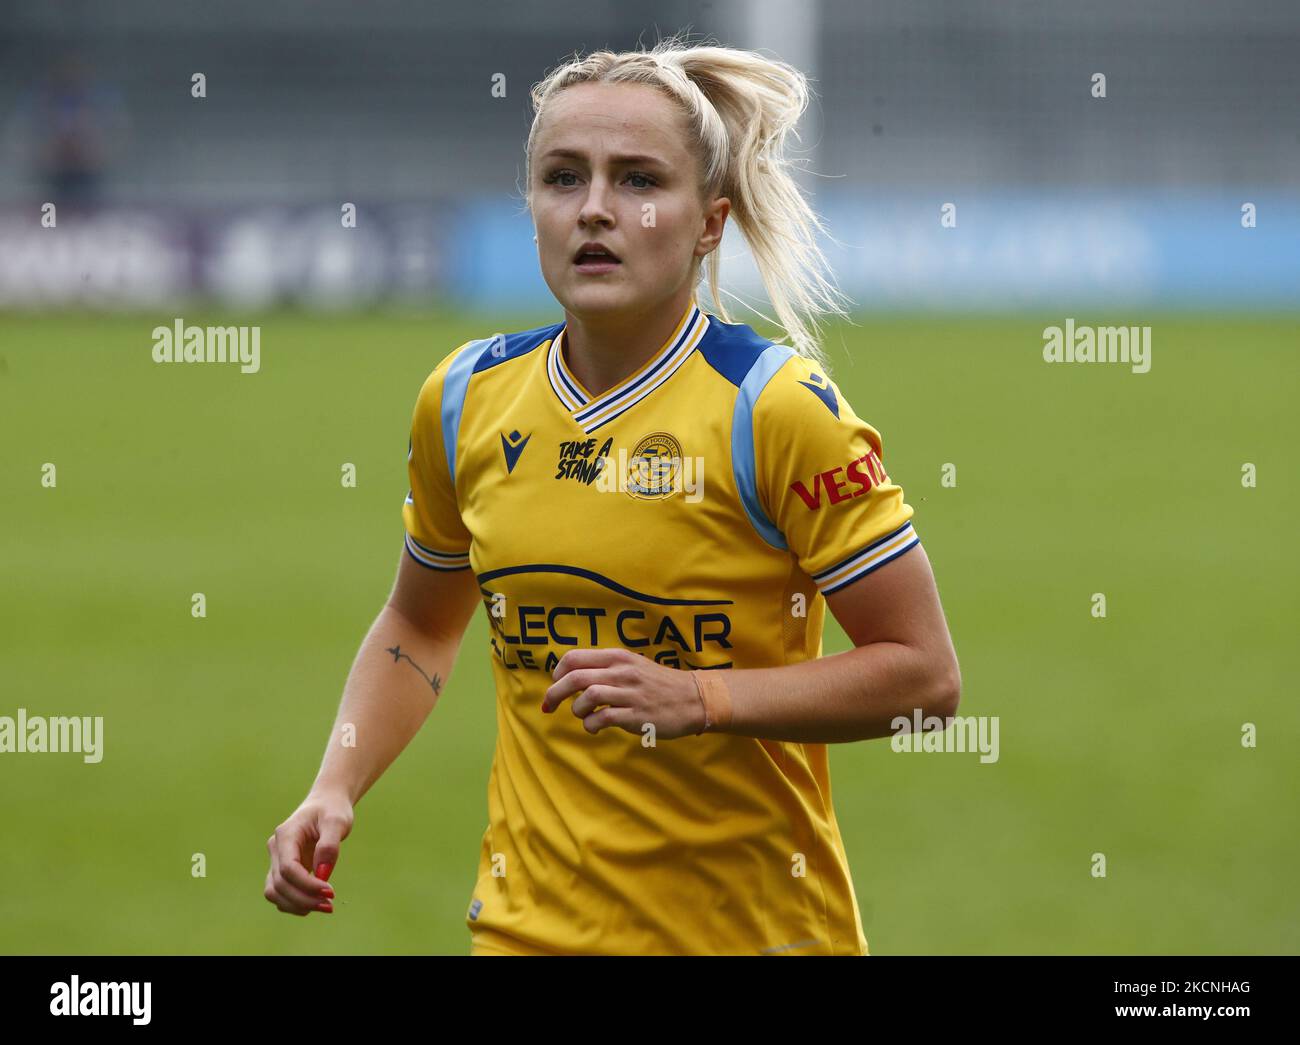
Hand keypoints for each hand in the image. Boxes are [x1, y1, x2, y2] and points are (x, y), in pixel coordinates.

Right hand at [264, 789, 353, 915]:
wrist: (327, 803)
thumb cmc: (332, 809)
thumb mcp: (337, 822)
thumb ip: (329, 846)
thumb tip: (323, 874)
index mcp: (286, 834)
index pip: (288, 868)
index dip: (307, 885)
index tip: (330, 892)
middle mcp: (276, 848)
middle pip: (279, 884)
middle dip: (304, 899)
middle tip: (330, 905)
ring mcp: (276, 859)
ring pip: (275, 892)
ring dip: (297, 905)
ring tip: (324, 907)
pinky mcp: (282, 869)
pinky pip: (281, 892)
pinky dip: (294, 902)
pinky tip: (315, 902)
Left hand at [542, 647, 705, 739]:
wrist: (693, 698)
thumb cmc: (658, 684)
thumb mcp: (632, 666)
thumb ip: (605, 668)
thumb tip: (572, 676)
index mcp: (618, 657)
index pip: (574, 657)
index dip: (557, 673)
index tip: (555, 684)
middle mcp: (622, 672)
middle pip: (575, 678)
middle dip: (554, 694)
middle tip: (548, 706)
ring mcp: (630, 694)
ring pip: (588, 698)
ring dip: (577, 710)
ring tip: (584, 716)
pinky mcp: (636, 715)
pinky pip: (602, 719)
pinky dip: (591, 725)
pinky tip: (595, 728)